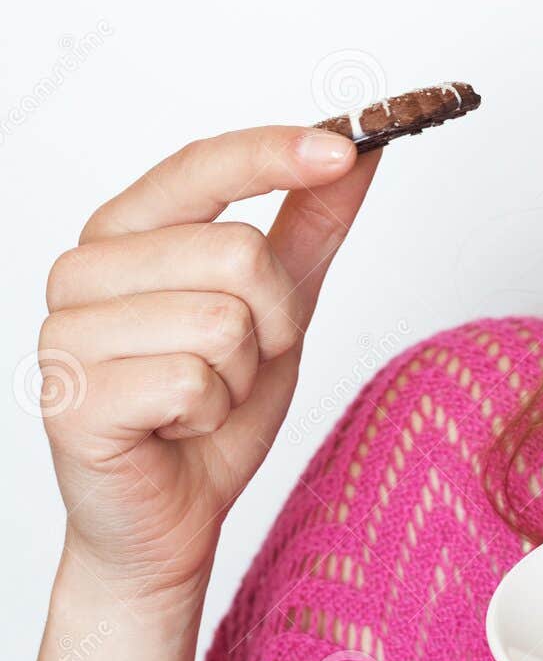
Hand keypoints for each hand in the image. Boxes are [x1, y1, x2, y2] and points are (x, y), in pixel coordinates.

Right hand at [36, 125, 379, 604]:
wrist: (173, 514)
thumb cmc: (213, 406)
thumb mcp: (281, 304)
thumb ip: (311, 225)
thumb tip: (358, 148)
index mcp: (126, 232)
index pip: (202, 166)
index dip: (276, 153)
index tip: (348, 146)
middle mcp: (83, 270)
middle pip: (237, 253)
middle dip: (274, 319)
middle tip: (240, 361)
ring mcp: (66, 333)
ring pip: (222, 320)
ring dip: (242, 373)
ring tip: (204, 397)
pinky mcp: (71, 397)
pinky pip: (193, 381)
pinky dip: (213, 413)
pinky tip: (177, 428)